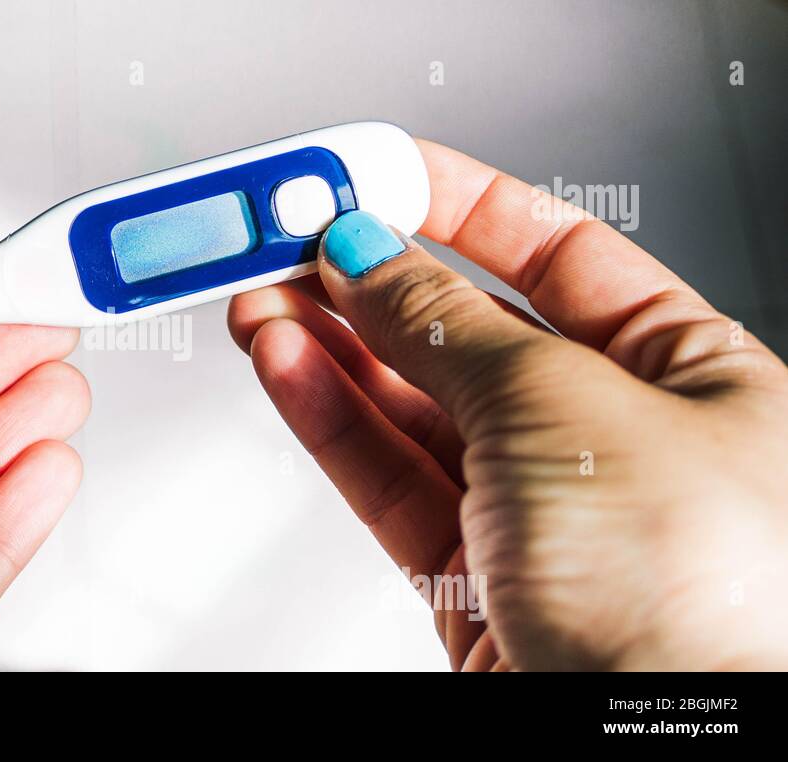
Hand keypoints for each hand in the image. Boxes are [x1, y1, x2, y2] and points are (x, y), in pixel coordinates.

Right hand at [228, 139, 787, 670]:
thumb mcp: (564, 408)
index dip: (455, 205)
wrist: (651, 757)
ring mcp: (536, 512)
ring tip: (259, 293)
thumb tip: (371, 256)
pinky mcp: (470, 577)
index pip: (557, 254)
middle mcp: (617, 442)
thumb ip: (450, 323)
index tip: (371, 174)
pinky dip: (331, 418)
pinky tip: (286, 363)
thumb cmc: (696, 604)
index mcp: (694, 375)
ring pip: (411, 405)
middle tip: (287, 235)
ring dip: (329, 344)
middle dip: (370, 277)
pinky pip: (389, 476)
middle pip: (466, 328)